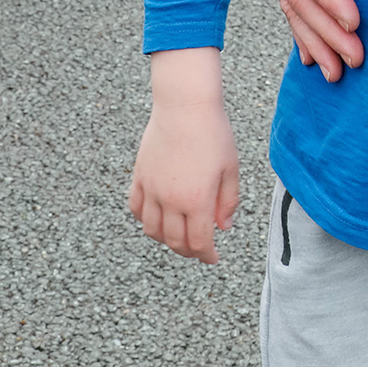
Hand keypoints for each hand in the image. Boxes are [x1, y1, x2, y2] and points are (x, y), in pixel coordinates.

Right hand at [127, 49, 238, 264]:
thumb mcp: (231, 167)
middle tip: (199, 250)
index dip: (206, 255)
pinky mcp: (139, 177)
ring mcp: (151, 190)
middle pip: (174, 241)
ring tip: (179, 237)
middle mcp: (171, 200)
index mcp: (197, 200)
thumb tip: (223, 227)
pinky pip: (136, 208)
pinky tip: (156, 218)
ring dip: (165, 239)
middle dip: (188, 251)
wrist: (185, 107)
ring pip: (152, 230)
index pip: (199, 241)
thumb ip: (228, 200)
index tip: (213, 259)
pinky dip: (145, 220)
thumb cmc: (213, 133)